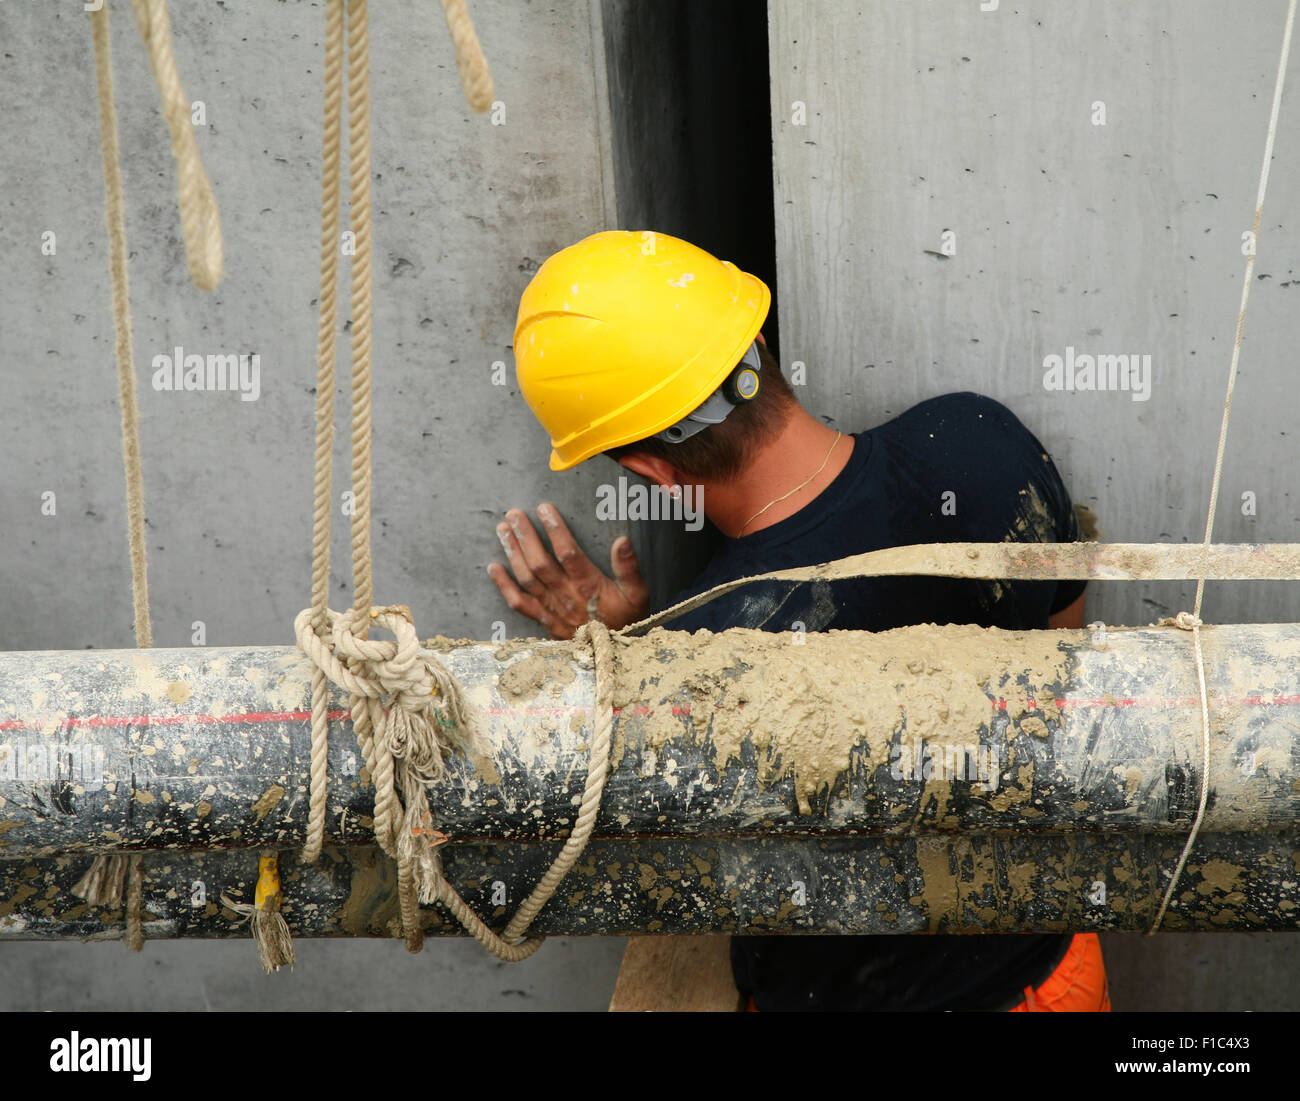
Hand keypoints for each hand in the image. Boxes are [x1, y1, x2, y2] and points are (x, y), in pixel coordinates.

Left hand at [487, 504, 649, 638]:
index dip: (555, 529)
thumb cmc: (626, 620)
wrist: (611, 656)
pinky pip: (519, 603)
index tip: (544, 509)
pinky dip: (504, 586)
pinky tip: (493, 567)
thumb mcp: (638, 595)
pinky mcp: (543, 620)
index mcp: (589, 586)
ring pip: (526, 578)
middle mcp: (566, 595)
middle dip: (525, 535)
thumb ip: (629, 568)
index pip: (568, 553)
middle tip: (514, 513)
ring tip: (502, 529)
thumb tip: (622, 541)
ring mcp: (551, 609)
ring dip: (513, 552)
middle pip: (540, 562)